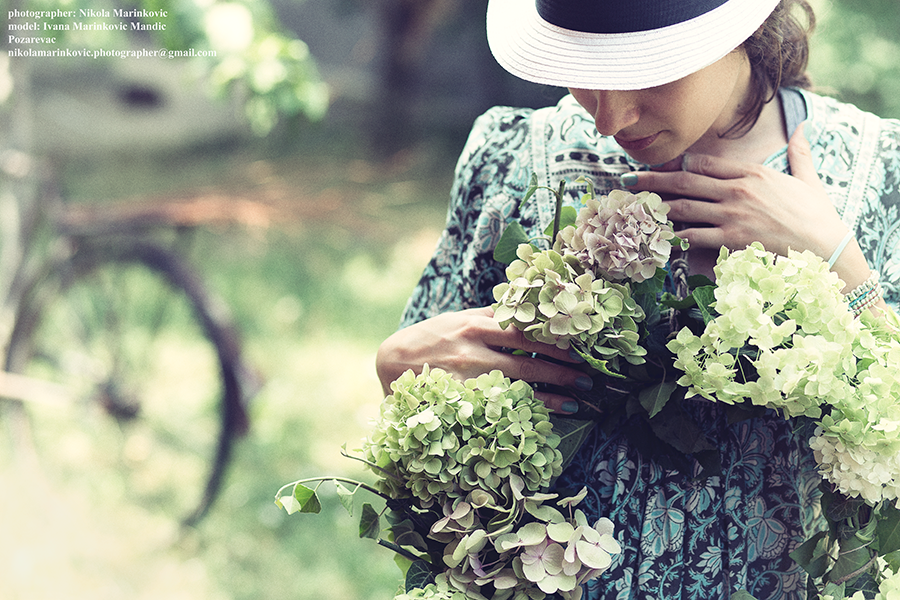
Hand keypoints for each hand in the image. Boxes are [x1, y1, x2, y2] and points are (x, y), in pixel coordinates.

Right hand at [376, 307, 593, 413]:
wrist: (391, 360)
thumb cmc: (430, 338)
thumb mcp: (457, 319)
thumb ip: (488, 316)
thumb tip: (525, 305)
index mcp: (476, 322)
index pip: (525, 328)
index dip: (555, 337)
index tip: (580, 344)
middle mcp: (474, 345)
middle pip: (529, 356)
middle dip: (562, 366)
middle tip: (588, 375)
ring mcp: (468, 374)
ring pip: (519, 384)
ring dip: (552, 392)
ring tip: (578, 399)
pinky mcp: (462, 398)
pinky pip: (500, 406)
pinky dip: (524, 412)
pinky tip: (543, 418)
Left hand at [623, 124, 873, 289]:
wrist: (826, 246)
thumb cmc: (818, 215)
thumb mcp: (808, 178)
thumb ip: (800, 152)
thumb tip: (803, 125)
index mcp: (752, 173)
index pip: (705, 163)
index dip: (680, 165)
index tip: (661, 165)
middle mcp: (737, 191)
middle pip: (684, 182)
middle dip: (652, 180)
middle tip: (628, 180)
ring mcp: (731, 216)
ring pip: (683, 208)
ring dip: (655, 207)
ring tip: (633, 207)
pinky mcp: (730, 240)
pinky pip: (693, 237)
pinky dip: (672, 238)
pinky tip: (655, 237)